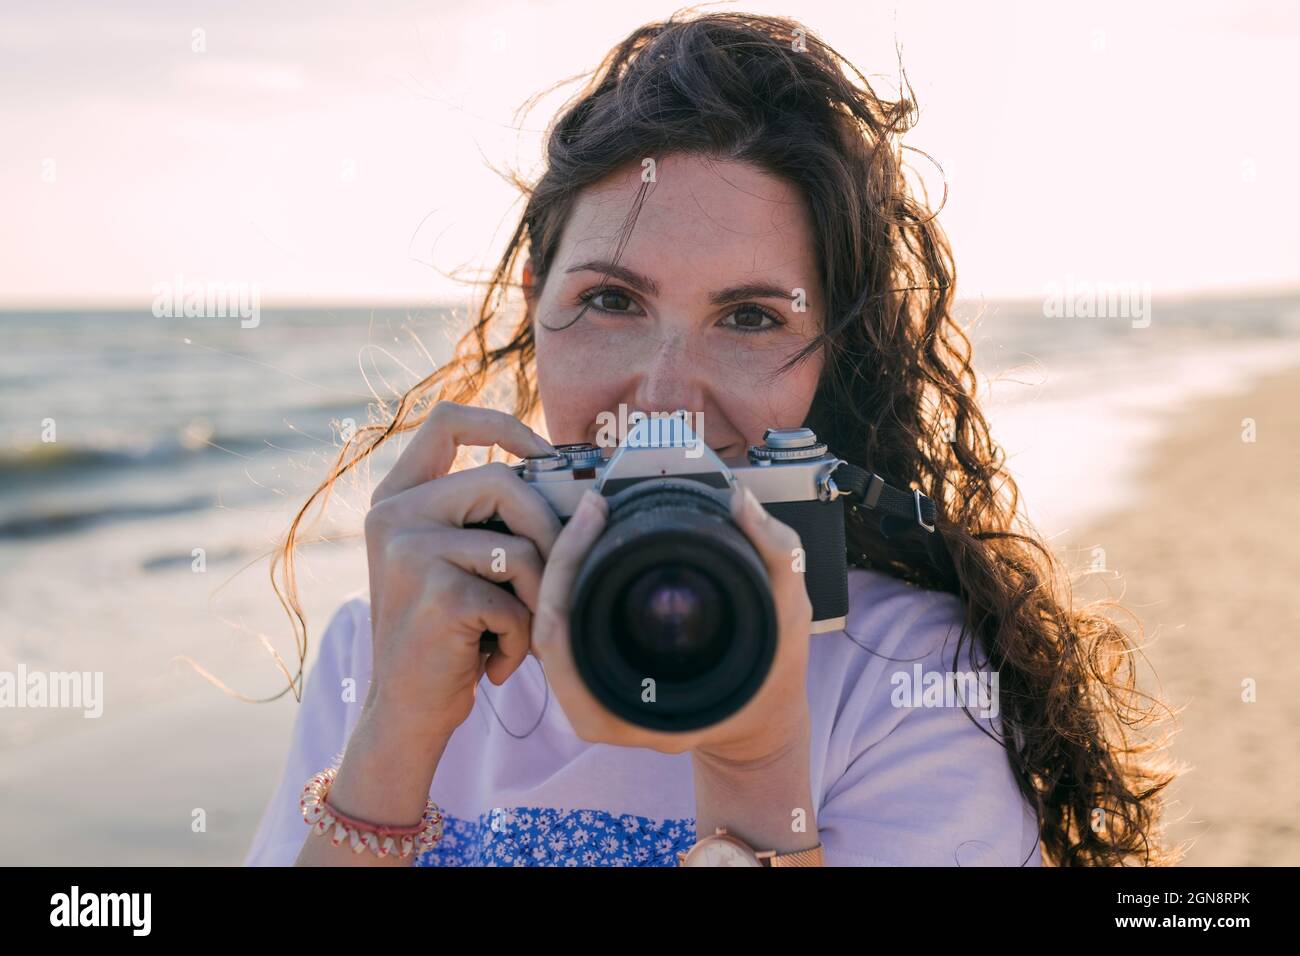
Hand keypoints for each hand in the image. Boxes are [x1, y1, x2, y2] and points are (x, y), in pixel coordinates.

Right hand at [362, 401, 560, 743]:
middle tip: (551, 581)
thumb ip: (485, 519)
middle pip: (504, 482)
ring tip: (513, 634)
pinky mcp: (436, 592)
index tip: (542, 453)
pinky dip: (518, 638)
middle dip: (547, 532)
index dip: (501, 424)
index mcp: (395, 497)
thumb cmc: (447, 635)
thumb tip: (578, 490)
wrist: (406, 711)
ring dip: (534, 601)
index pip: (446, 422)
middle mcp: (392, 515)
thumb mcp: (453, 564)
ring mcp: (409, 551)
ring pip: (520, 547)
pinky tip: (492, 663)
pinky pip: (515, 600)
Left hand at [531, 483, 814, 765]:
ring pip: (550, 633)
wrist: (763, 717)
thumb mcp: (789, 612)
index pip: (565, 640)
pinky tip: (584, 550)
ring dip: (558, 572)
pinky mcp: (600, 678)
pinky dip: (566, 590)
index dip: (569, 567)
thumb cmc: (773, 672)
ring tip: (588, 521)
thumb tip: (739, 499)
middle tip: (592, 506)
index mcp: (641, 711)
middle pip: (549, 631)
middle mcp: (610, 712)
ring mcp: (600, 698)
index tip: (596, 510)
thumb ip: (775, 556)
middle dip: (561, 557)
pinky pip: (565, 634)